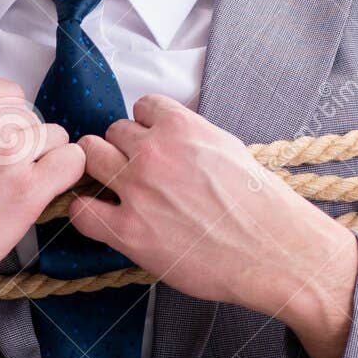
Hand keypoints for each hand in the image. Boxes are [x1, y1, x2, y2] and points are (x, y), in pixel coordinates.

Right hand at [0, 78, 83, 304]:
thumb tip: (6, 119)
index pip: (12, 93)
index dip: (8, 123)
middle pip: (33, 117)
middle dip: (24, 143)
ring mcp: (9, 153)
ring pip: (56, 138)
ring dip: (43, 161)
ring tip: (13, 187)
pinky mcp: (27, 189)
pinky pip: (72, 162)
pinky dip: (65, 177)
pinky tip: (42, 192)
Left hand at [66, 96, 357, 357]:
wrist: (275, 250)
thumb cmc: (262, 204)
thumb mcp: (228, 147)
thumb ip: (191, 136)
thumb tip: (170, 136)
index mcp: (181, 127)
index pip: (141, 107)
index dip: (145, 127)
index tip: (151, 143)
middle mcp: (153, 152)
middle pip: (111, 131)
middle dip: (121, 148)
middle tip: (134, 170)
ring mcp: (137, 191)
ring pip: (90, 158)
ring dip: (99, 170)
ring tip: (113, 188)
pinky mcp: (129, 231)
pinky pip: (82, 211)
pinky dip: (86, 211)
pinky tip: (100, 216)